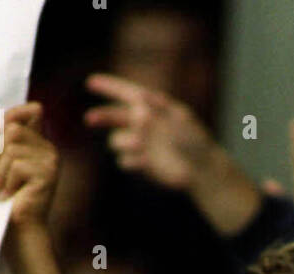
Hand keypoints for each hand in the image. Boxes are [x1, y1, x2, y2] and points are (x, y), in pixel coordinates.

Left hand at [0, 104, 57, 226]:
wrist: (23, 224)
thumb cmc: (10, 194)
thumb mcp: (5, 162)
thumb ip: (6, 143)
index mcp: (41, 144)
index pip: (33, 111)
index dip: (14, 113)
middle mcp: (50, 150)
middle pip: (14, 131)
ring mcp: (52, 162)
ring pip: (12, 150)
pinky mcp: (48, 175)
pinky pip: (17, 166)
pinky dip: (7, 181)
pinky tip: (8, 195)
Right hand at [84, 73, 217, 191]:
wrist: (203, 171)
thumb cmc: (196, 142)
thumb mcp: (182, 119)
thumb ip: (160, 107)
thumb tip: (140, 96)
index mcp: (152, 108)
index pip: (126, 93)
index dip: (108, 87)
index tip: (91, 82)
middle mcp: (143, 125)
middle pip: (114, 116)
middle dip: (102, 116)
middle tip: (90, 119)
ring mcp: (141, 144)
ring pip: (117, 140)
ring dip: (123, 142)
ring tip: (139, 144)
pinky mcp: (143, 164)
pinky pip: (125, 161)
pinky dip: (129, 161)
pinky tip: (144, 161)